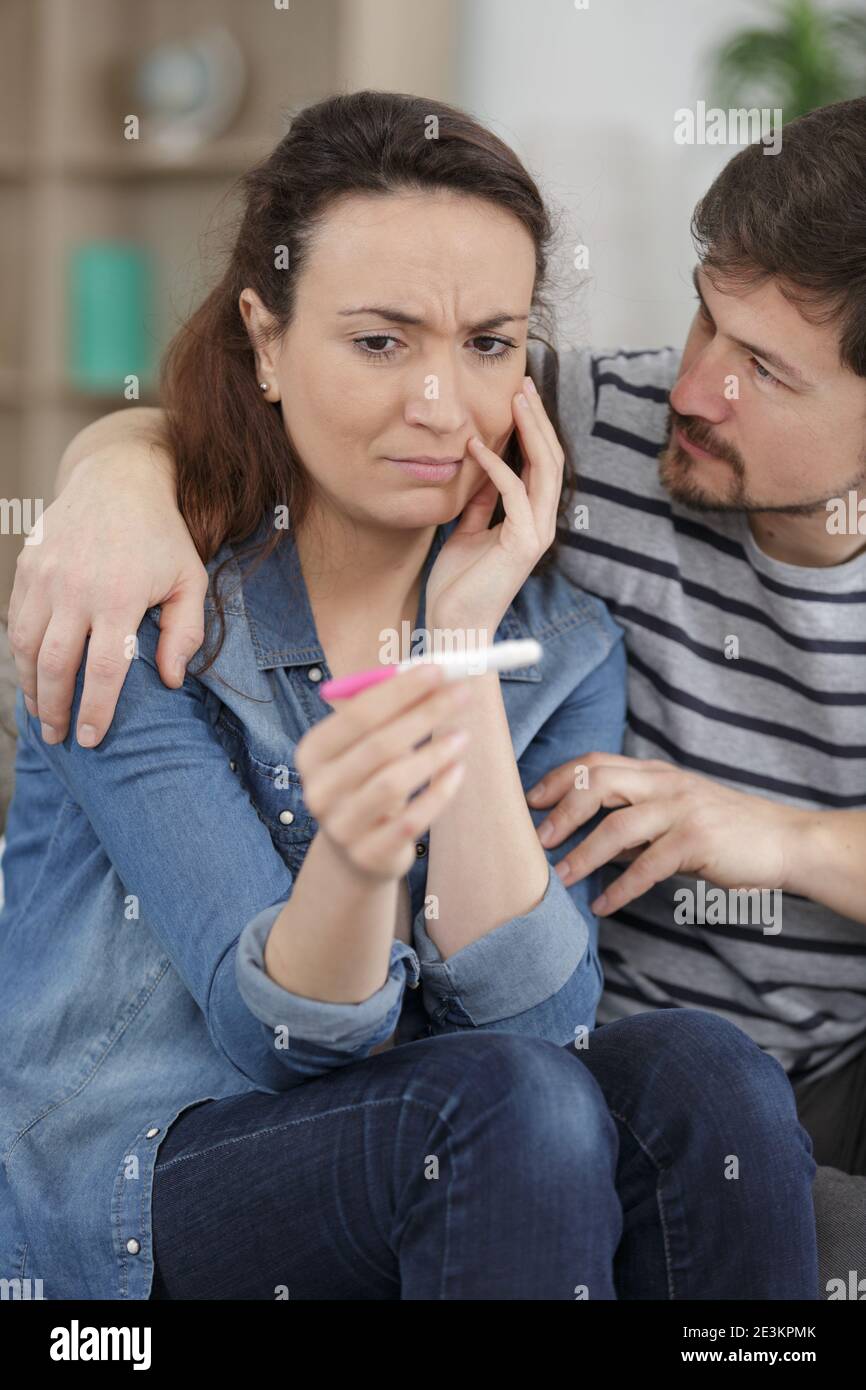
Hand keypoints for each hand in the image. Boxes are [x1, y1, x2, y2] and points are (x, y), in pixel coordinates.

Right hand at [7, 449, 206, 746]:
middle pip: (56, 665)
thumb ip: (186, 633)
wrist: (118, 479)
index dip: (96, 710)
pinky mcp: (27, 568)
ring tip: (42, 713)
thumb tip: (171, 681)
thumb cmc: (162, 537)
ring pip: (26, 646)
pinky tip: (32, 674)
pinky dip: (20, 654)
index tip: (90, 738)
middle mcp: (76, 588)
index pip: (104, 669)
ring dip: (31, 686)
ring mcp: (45, 577)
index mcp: (120, 596)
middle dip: (55, 709)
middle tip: (59, 736)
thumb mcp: (190, 580)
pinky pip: (15, 621)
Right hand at [294, 663, 474, 881]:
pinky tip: (458, 770)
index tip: (438, 670)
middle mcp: (319, 790)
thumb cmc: (368, 780)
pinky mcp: (368, 854)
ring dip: (434, 754)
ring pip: (394, 783)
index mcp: (313, 753)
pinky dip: (440, 792)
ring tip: (462, 735)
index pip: (358, 714)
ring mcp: (341, 826)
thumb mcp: (369, 745)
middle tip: (462, 693)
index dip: (400, 691)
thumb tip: (437, 672)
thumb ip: (393, 710)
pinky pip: (412, 819)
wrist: (355, 852)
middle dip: (425, 714)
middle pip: (379, 746)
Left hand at [424, 375, 563, 632]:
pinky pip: (514, 493)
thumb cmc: (458, 585)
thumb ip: (481, 504)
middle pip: (551, 460)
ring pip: (544, 470)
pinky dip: (496, 466)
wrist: (456, 626)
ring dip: (530, 431)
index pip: (541, 465)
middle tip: (524, 384)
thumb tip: (482, 471)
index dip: (533, 429)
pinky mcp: (523, 545)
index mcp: (531, 520)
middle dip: (538, 420)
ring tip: (516, 399)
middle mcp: (541, 524)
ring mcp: (536, 534)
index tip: (518, 397)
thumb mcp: (467, 533)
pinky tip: (477, 446)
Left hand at [527, 752, 808, 914]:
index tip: (530, 801)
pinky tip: (603, 905)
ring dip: (583, 855)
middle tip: (537, 841)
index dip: (559, 778)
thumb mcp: (675, 815)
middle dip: (561, 812)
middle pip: (599, 784)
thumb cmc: (724, 832)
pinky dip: (621, 888)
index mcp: (656, 774)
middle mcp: (666, 784)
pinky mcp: (699, 840)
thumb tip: (586, 842)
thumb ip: (635, 822)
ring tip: (559, 880)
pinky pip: (649, 865)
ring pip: (618, 826)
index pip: (597, 763)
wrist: (785, 841)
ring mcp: (683, 809)